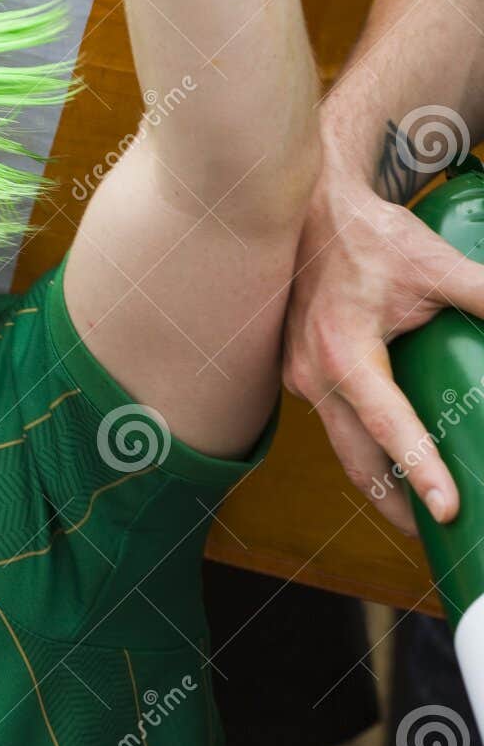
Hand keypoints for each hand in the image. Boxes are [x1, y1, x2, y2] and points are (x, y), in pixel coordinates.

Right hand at [283, 167, 481, 532]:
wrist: (309, 208)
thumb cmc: (372, 236)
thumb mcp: (439, 265)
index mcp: (345, 354)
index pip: (388, 427)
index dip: (420, 471)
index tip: (448, 510)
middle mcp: (312, 374)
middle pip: (354, 459)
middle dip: (393, 504)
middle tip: (434, 536)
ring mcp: (298, 375)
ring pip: (339, 444)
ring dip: (374, 480)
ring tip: (411, 508)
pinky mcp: (296, 369)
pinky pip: (330, 420)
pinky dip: (358, 446)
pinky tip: (384, 454)